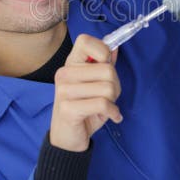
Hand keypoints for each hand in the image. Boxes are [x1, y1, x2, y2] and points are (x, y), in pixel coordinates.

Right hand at [50, 35, 122, 151]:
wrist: (68, 138)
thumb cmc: (84, 108)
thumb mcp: (96, 84)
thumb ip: (104, 65)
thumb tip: (115, 47)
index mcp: (71, 64)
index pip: (85, 40)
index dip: (103, 51)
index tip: (105, 66)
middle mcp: (65, 74)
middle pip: (107, 69)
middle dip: (116, 85)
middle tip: (108, 96)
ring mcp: (64, 91)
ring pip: (108, 87)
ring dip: (114, 100)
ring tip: (106, 107)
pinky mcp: (68, 108)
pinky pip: (103, 104)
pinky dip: (113, 112)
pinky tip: (112, 116)